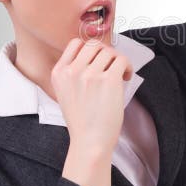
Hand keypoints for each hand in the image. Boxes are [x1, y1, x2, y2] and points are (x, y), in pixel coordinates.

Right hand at [51, 37, 133, 155]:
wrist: (90, 142)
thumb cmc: (82, 121)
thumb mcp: (65, 93)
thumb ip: (73, 73)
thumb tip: (96, 54)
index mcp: (59, 73)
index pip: (75, 43)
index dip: (90, 48)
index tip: (99, 59)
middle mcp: (72, 71)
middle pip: (94, 45)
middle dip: (106, 54)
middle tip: (112, 67)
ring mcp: (90, 74)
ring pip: (109, 51)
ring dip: (117, 60)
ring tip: (119, 75)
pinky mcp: (108, 80)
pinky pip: (122, 60)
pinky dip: (127, 66)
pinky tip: (126, 78)